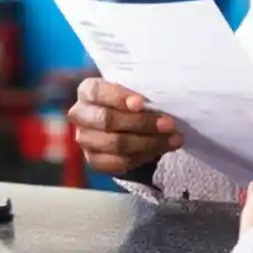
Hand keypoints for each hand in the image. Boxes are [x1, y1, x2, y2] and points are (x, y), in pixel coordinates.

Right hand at [67, 78, 183, 173]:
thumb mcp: (131, 88)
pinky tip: (160, 150)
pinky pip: (119, 163)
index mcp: (87, 91)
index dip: (119, 98)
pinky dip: (142, 157)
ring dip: (148, 143)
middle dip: (141, 123)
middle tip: (168, 123)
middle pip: (107, 120)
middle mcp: (80, 115)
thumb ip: (139, 92)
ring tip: (173, 139)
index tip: (142, 103)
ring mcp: (85, 140)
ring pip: (115, 145)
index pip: (98, 92)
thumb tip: (160, 102)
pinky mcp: (94, 161)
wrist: (121, 120)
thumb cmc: (129, 99)